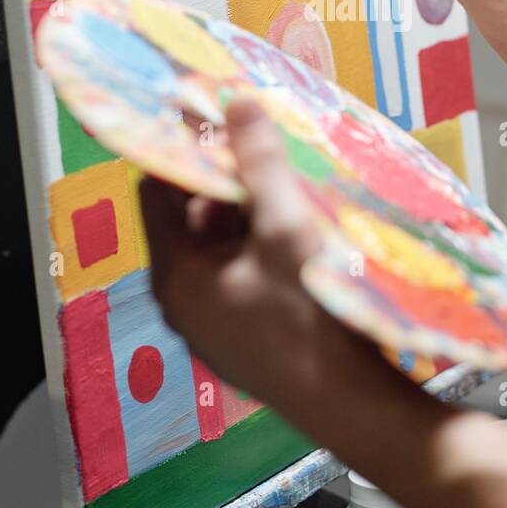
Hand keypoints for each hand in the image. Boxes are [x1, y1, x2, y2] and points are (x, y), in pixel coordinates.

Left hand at [140, 98, 369, 413]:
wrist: (350, 406)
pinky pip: (240, 280)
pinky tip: (303, 235)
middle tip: (265, 147)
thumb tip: (236, 101)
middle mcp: (181, 302)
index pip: (156, 192)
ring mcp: (212, 327)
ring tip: (291, 184)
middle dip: (226, 181)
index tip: (221, 121)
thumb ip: (260, 163)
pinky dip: (261, 250)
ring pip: (220, 251)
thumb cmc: (310, 313)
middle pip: (189, 221)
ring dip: (249, 215)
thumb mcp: (286, 228)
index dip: (185, 151)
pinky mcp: (244, 343)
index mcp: (175, 273)